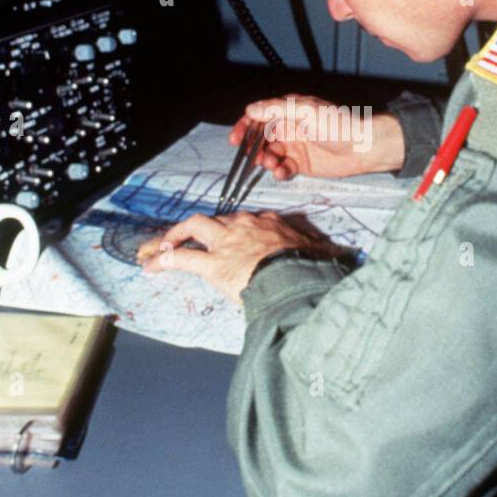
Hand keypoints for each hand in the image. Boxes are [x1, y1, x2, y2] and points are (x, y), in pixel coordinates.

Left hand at [137, 209, 345, 301]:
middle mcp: (245, 226)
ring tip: (159, 247)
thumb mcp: (320, 255)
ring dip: (174, 235)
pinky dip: (162, 260)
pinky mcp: (212, 263)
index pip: (248, 222)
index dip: (235, 230)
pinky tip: (150, 267)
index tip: (231, 239)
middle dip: (196, 227)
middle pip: (215, 219)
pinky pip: (181, 257)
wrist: (297, 277)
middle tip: (183, 236)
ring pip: (193, 226)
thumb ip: (324, 254)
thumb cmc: (310, 269)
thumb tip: (345, 256)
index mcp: (270, 224)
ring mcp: (226, 242)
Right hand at [229, 94, 404, 180]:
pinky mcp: (300, 163)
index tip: (235, 139)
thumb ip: (276, 110)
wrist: (362, 148)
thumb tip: (250, 109)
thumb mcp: (305, 111)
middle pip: (260, 138)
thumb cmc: (337, 124)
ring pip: (269, 154)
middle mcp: (288, 127)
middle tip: (251, 157)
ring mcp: (294, 146)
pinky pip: (282, 168)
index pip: (259, 117)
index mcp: (288, 111)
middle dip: (253, 148)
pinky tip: (283, 172)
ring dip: (266, 160)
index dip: (245, 127)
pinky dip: (279, 171)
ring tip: (272, 163)